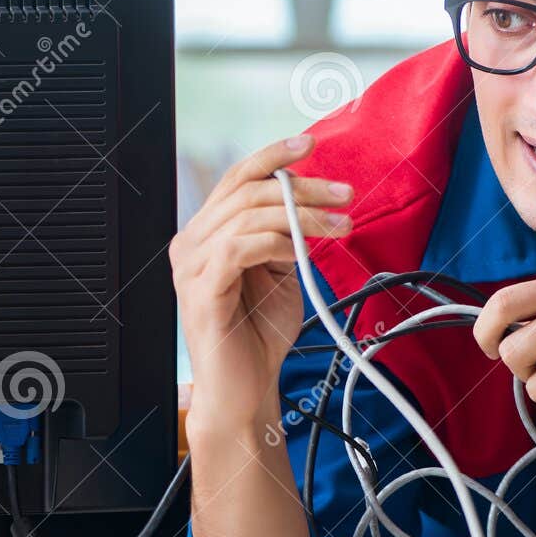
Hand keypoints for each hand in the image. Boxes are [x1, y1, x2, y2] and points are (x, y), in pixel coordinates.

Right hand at [170, 135, 352, 437]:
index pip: (236, 179)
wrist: (244, 392)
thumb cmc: (259, 336)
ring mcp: (191, 266)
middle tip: (344, 195)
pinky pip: (240, 248)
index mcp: (207, 234)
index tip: (310, 144)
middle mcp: (191, 244)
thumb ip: (283, 234)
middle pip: (247, 191)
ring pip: (248, 215)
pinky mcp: (201, 290)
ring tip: (339, 226)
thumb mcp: (278, 271)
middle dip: (302, 188)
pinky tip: (301, 252)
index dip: (272, 156)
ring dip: (301, 216)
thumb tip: (305, 198)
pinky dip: (276, 241)